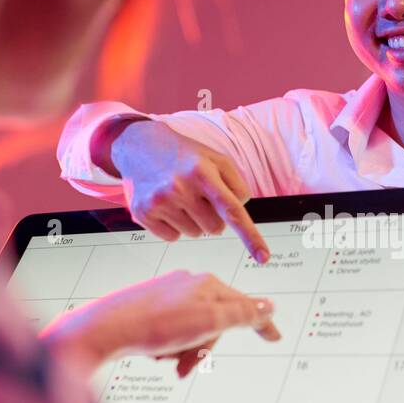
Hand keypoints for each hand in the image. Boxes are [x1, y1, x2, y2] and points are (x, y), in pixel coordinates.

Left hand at [40, 269, 279, 374]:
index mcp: (208, 285)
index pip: (245, 305)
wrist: (105, 329)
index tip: (275, 337)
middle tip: (185, 368)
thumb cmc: (156, 325)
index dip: (262, 323)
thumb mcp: (209, 321)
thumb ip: (242, 314)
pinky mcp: (151, 306)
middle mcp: (190, 284)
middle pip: (216, 322)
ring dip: (185, 350)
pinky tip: (154, 352)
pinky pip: (173, 330)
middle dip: (205, 348)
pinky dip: (169, 346)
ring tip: (167, 361)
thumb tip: (269, 306)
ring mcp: (170, 294)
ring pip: (194, 329)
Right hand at [106, 118, 268, 258]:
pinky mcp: (143, 213)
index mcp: (202, 172)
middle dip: (212, 216)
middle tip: (199, 196)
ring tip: (181, 197)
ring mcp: (159, 202)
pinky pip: (172, 238)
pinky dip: (174, 226)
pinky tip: (167, 205)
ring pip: (195, 234)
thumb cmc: (185, 155)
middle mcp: (180, 187)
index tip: (263, 257)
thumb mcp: (216, 159)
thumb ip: (236, 183)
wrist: (140, 145)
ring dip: (193, 220)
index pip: (232, 210)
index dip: (250, 236)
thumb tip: (240, 212)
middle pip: (215, 228)